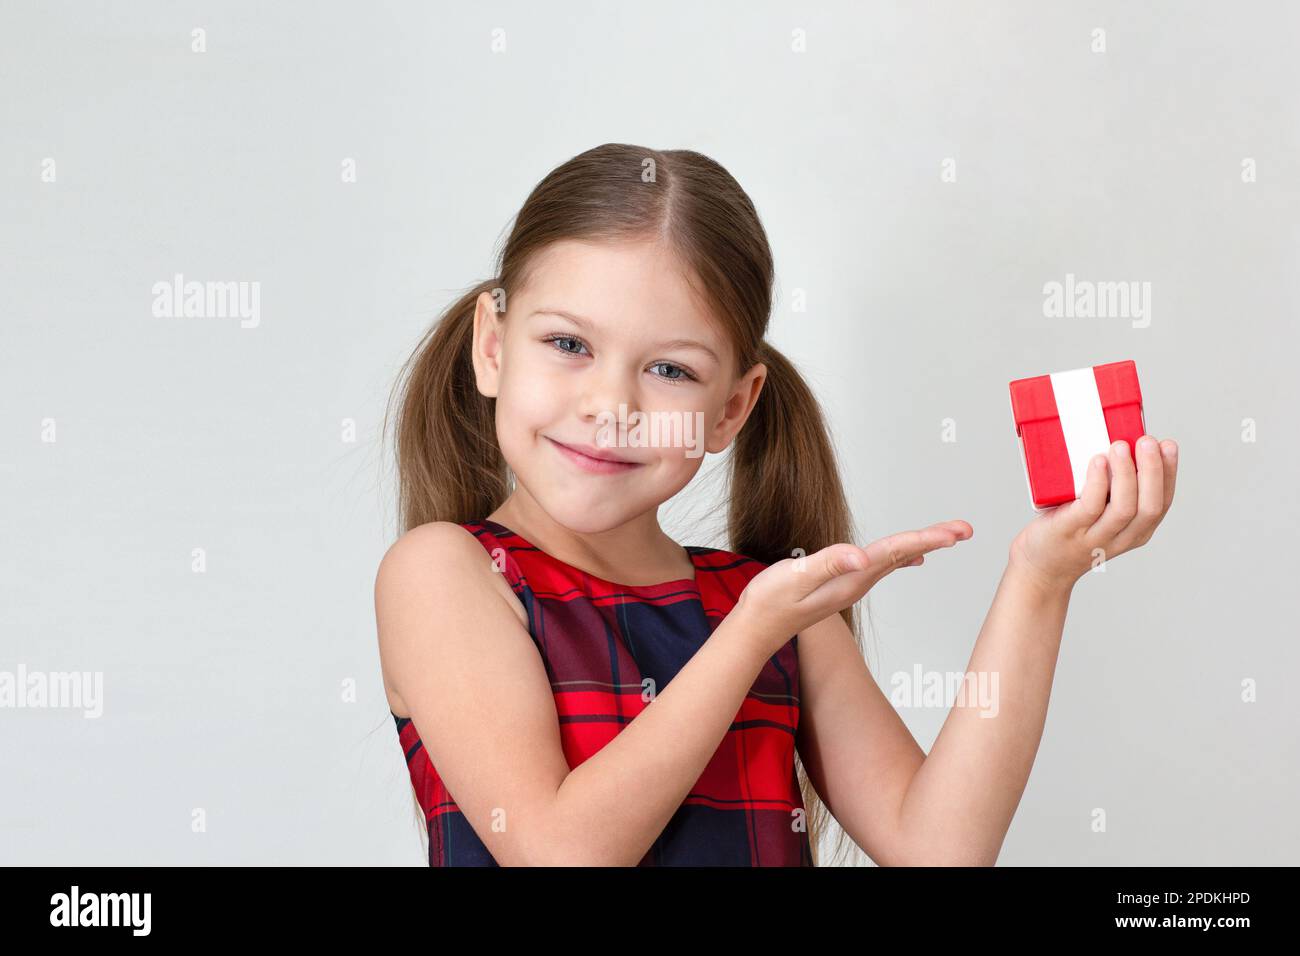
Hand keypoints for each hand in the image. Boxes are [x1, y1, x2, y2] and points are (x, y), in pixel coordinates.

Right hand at [735, 521, 973, 656]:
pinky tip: (912, 558)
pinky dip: (901, 557)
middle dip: (935, 540)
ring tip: (949, 536)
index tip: (955, 533)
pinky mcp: (843, 584)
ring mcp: (852, 585)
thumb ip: (827, 564)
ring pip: (896, 560)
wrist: (755, 628)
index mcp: (851, 579)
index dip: (925, 539)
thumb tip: (861, 556)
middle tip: (966, 529)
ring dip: (923, 546)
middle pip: (903, 556)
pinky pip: (881, 567)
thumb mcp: (793, 578)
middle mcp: (858, 583)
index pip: (895, 553)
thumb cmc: (769, 602)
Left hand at [1010, 435, 1178, 592]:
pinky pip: (1090, 507)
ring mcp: (1095, 537)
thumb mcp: (1100, 513)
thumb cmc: (1070, 530)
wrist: (1040, 566)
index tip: (1168, 445)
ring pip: (1124, 508)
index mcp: (1136, 531)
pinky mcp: (1070, 531)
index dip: (1169, 473)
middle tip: (1148, 440)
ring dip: (1127, 474)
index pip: (1163, 502)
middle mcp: (1121, 537)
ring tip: (1120, 446)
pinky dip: (1097, 482)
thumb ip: (1112, 488)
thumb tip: (1116, 438)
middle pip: (1150, 506)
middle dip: (1154, 470)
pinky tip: (1097, 462)